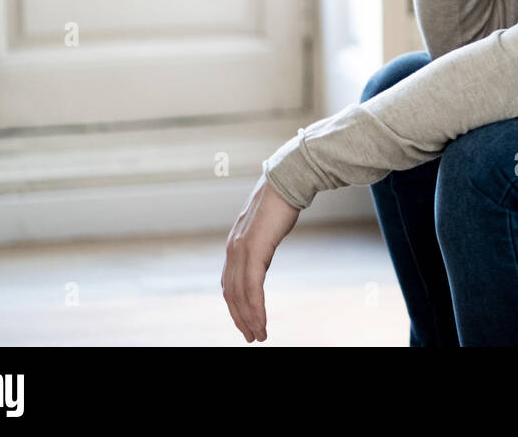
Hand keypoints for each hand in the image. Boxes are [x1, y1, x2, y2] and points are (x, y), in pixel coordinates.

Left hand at [221, 173, 300, 341]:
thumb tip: (263, 248)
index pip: (230, 284)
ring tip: (259, 335)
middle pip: (232, 295)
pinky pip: (252, 290)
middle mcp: (233, 250)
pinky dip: (256, 310)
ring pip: (240, 296)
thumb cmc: (282, 201)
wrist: (287, 181)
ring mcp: (241, 251)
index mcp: (235, 245)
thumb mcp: (267, 226)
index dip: (236, 306)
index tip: (245, 322)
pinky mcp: (253, 251)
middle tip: (251, 337)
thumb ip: (260, 241)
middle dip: (240, 318)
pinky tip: (263, 322)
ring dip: (249, 319)